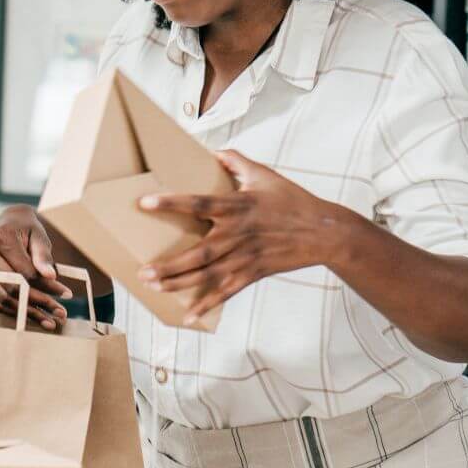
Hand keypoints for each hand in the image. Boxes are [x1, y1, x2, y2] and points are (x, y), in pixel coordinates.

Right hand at [0, 205, 74, 329]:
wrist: (7, 222)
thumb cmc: (26, 229)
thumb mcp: (39, 236)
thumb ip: (43, 256)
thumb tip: (51, 276)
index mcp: (1, 237)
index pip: (24, 271)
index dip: (46, 286)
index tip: (66, 295)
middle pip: (11, 287)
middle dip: (37, 303)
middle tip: (60, 313)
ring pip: (1, 298)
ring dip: (26, 313)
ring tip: (49, 321)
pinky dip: (13, 311)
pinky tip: (31, 316)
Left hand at [137, 151, 354, 325]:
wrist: (324, 232)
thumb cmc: (293, 200)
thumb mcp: (265, 174)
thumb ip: (237, 162)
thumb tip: (216, 151)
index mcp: (238, 206)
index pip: (198, 203)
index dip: (171, 203)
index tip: (144, 203)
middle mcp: (238, 234)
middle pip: (199, 252)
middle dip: (169, 264)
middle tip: (143, 271)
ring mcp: (246, 256)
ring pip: (208, 274)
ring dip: (179, 283)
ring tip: (154, 286)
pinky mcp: (254, 273)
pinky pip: (227, 291)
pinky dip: (208, 304)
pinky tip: (189, 315)